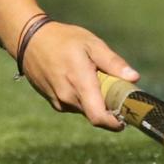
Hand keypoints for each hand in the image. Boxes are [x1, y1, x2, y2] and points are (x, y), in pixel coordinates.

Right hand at [18, 22, 138, 131]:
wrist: (29, 40)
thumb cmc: (64, 39)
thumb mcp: (92, 44)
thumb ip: (113, 62)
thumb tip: (134, 78)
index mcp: (80, 83)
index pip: (99, 117)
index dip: (115, 123)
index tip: (127, 118)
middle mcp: (68, 97)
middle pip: (95, 113)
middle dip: (108, 106)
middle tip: (115, 87)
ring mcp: (59, 101)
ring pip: (85, 109)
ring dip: (95, 100)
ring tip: (94, 77)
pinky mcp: (53, 101)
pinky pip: (74, 105)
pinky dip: (83, 98)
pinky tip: (79, 78)